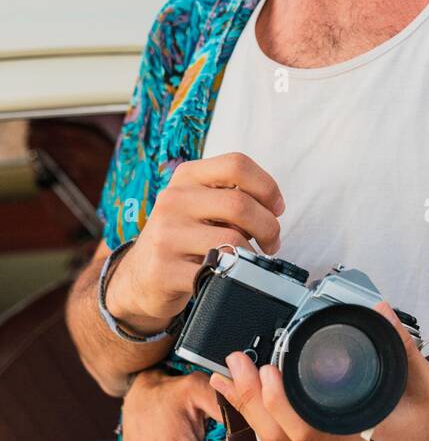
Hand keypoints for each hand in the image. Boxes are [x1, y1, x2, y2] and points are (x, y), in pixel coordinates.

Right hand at [106, 152, 284, 333]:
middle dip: (269, 226)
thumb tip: (272, 209)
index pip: (236, 164)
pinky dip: (236, 275)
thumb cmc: (183, 235)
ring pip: (234, 239)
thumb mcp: (199, 203)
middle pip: (240, 204)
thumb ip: (232, 195)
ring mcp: (166, 235)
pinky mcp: (165, 270)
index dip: (267, 186)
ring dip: (256, 254)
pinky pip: (218, 270)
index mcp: (187, 176)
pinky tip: (230, 274)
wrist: (139, 275)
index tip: (277, 208)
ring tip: (253, 259)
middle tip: (271, 242)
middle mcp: (173, 200)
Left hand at [211, 302, 428, 440]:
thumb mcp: (426, 387)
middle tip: (232, 364)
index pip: (305, 434)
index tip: (264, 371)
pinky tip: (250, 403)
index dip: (278, 404)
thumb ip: (401, 347)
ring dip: (249, 412)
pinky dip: (264, 423)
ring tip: (228, 378)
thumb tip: (380, 309)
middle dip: (248, 401)